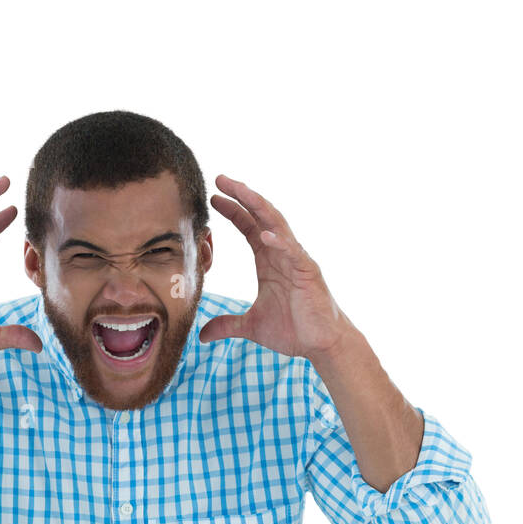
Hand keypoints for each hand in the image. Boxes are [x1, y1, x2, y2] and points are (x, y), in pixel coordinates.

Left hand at [198, 174, 355, 359]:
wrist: (320, 345)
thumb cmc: (293, 331)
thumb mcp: (251, 327)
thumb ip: (227, 325)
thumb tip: (202, 334)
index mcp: (268, 261)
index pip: (249, 227)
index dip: (233, 211)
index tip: (213, 198)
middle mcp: (282, 254)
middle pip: (261, 216)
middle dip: (242, 196)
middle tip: (220, 178)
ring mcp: (296, 260)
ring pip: (277, 225)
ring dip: (259, 206)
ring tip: (241, 191)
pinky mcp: (308, 272)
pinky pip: (293, 252)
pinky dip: (280, 243)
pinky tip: (265, 235)